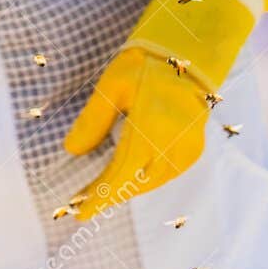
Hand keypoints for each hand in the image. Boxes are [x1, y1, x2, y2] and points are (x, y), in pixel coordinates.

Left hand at [62, 46, 211, 219]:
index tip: (82, 213)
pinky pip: (166, 175)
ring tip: (98, 194)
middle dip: (109, 196)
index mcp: (153, 125)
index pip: (123, 173)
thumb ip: (93, 120)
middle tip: (82, 205)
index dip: (102, 196)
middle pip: (137, 183)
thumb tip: (72, 150)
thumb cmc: (144, 65)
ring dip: (126, 190)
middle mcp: (175, 143)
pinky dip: (144, 181)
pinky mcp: (194, 150)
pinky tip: (125, 180)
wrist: (187, 55)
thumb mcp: (112, 85)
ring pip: (152, 183)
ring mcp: (189, 149)